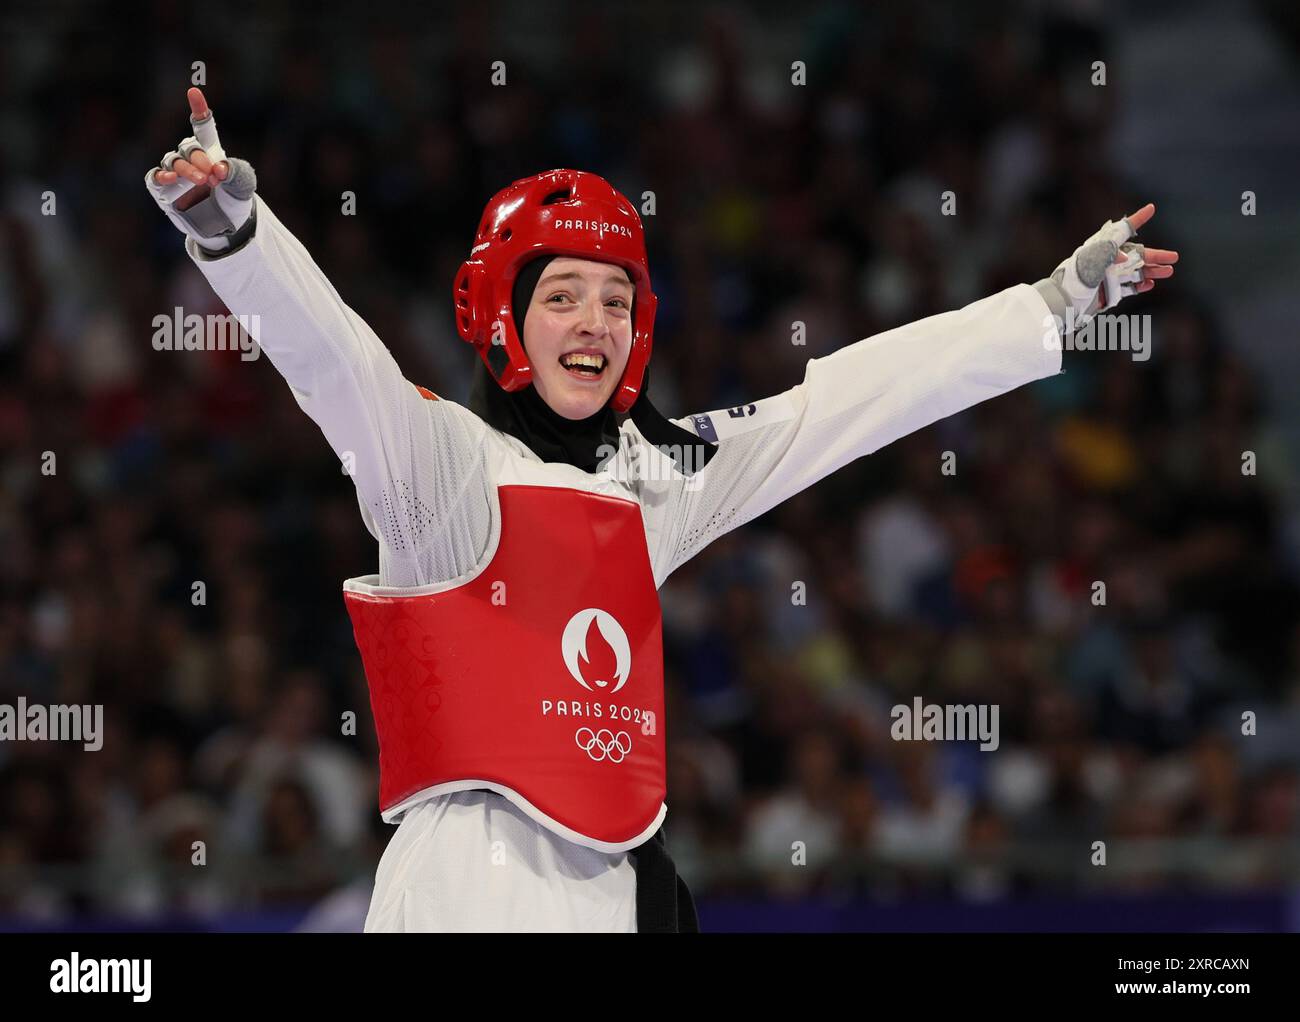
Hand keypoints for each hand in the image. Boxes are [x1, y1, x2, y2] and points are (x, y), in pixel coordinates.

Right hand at [145, 87, 256, 251]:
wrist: (226, 228)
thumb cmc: (234, 201)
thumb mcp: (244, 186)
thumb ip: (237, 172)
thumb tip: (219, 168)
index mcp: (211, 152)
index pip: (202, 128)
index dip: (198, 109)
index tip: (194, 92)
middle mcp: (191, 160)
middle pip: (189, 148)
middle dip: (200, 158)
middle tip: (213, 174)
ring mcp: (176, 174)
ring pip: (174, 161)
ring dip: (187, 168)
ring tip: (202, 181)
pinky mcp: (164, 190)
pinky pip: (156, 176)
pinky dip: (162, 175)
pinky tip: (172, 178)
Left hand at [1051, 203, 1180, 324]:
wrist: (1063, 303)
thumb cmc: (1075, 277)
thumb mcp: (1093, 257)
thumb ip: (1111, 251)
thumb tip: (1127, 256)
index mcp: (1101, 248)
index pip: (1122, 230)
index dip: (1137, 219)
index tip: (1151, 208)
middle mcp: (1105, 261)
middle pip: (1135, 255)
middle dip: (1155, 255)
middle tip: (1174, 257)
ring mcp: (1107, 278)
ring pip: (1134, 272)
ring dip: (1152, 271)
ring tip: (1168, 271)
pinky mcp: (1107, 294)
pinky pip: (1126, 288)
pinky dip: (1139, 286)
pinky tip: (1150, 284)